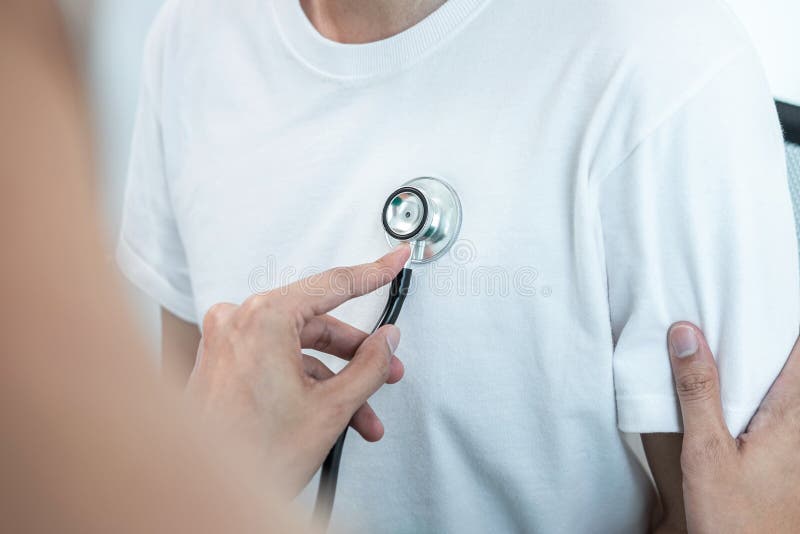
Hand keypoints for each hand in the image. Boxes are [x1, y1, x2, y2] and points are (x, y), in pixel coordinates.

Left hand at [186, 246, 410, 494]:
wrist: (204, 498)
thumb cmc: (249, 457)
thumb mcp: (330, 408)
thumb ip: (369, 365)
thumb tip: (386, 340)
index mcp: (263, 317)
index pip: (333, 284)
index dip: (373, 273)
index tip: (393, 261)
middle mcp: (238, 321)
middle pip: (315, 323)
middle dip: (355, 353)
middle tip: (386, 368)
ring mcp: (225, 342)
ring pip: (297, 348)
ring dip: (333, 380)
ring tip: (362, 413)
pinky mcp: (221, 363)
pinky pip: (275, 361)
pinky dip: (305, 384)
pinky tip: (330, 415)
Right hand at [666, 322, 799, 533]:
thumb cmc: (736, 518)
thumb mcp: (706, 451)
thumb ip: (698, 392)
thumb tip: (686, 334)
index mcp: (790, 416)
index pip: (798, 352)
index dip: (784, 318)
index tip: (760, 291)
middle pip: (790, 366)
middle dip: (765, 334)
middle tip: (730, 308)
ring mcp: (794, 445)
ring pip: (782, 387)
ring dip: (757, 362)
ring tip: (721, 340)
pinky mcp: (782, 459)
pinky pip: (772, 410)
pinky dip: (751, 389)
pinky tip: (723, 389)